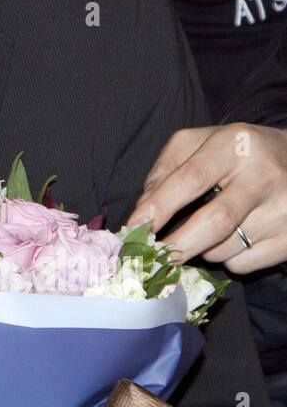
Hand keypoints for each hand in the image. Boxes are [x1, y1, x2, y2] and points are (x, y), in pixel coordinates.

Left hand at [127, 123, 286, 274]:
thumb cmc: (236, 152)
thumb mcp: (199, 143)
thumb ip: (165, 169)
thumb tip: (143, 209)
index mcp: (235, 144)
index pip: (191, 178)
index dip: (159, 206)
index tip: (134, 226)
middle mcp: (264, 175)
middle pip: (216, 221)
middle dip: (178, 244)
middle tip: (154, 255)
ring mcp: (284, 209)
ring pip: (226, 247)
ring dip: (201, 249)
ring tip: (201, 232)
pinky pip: (244, 263)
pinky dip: (226, 259)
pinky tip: (232, 238)